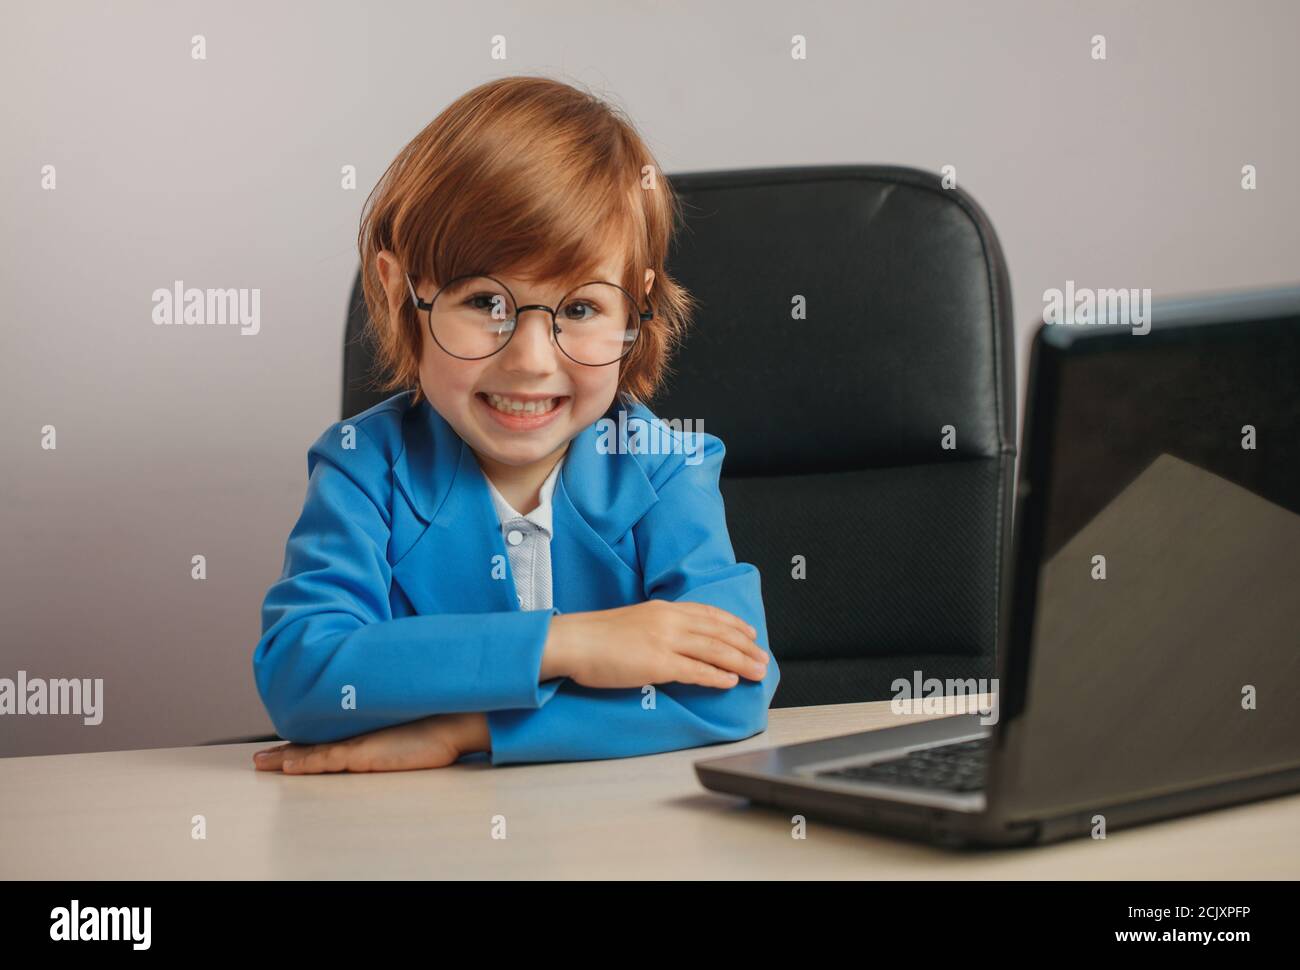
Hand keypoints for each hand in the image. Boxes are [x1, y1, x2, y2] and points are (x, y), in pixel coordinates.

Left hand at [252, 712, 487, 773]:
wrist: (454, 719)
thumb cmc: (439, 723)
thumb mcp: (409, 727)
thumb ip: (392, 729)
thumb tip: (391, 733)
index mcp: (367, 730)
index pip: (327, 738)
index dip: (302, 742)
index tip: (282, 746)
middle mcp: (358, 734)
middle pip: (313, 743)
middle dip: (284, 751)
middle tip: (259, 758)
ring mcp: (359, 742)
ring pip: (313, 752)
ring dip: (285, 759)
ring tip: (262, 763)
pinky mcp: (364, 753)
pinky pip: (326, 760)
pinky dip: (305, 763)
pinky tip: (288, 767)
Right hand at [545, 600, 768, 689]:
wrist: (573, 640)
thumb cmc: (596, 636)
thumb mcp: (634, 620)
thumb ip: (658, 626)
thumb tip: (676, 641)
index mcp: (663, 608)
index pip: (709, 614)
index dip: (734, 624)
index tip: (750, 633)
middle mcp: (669, 620)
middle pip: (718, 633)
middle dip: (746, 647)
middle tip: (763, 659)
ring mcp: (664, 641)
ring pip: (714, 650)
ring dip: (740, 662)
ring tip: (756, 672)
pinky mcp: (657, 663)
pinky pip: (695, 670)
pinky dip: (716, 676)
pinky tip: (730, 682)